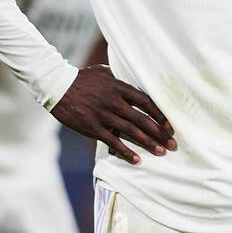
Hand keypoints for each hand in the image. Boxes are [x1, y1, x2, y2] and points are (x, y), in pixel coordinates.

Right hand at [50, 65, 175, 164]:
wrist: (58, 87)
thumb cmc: (82, 78)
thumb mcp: (104, 72)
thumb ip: (120, 78)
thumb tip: (134, 80)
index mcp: (119, 87)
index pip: (146, 102)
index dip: (160, 115)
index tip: (170, 126)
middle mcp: (114, 102)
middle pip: (143, 119)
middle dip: (160, 133)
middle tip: (173, 145)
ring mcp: (104, 115)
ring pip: (131, 132)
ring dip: (148, 143)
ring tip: (161, 152)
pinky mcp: (93, 127)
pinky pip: (113, 141)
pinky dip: (126, 151)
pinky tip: (137, 160)